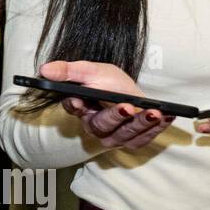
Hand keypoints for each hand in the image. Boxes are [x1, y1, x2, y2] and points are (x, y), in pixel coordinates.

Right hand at [39, 60, 173, 149]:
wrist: (129, 91)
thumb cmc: (108, 81)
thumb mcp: (90, 70)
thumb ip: (68, 70)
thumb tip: (43, 69)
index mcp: (81, 108)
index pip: (74, 108)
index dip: (76, 106)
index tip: (79, 100)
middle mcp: (95, 126)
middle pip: (101, 126)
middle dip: (115, 117)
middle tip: (127, 106)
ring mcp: (113, 136)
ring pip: (123, 136)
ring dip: (140, 125)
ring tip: (154, 112)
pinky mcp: (131, 140)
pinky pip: (142, 140)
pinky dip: (156, 129)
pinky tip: (166, 117)